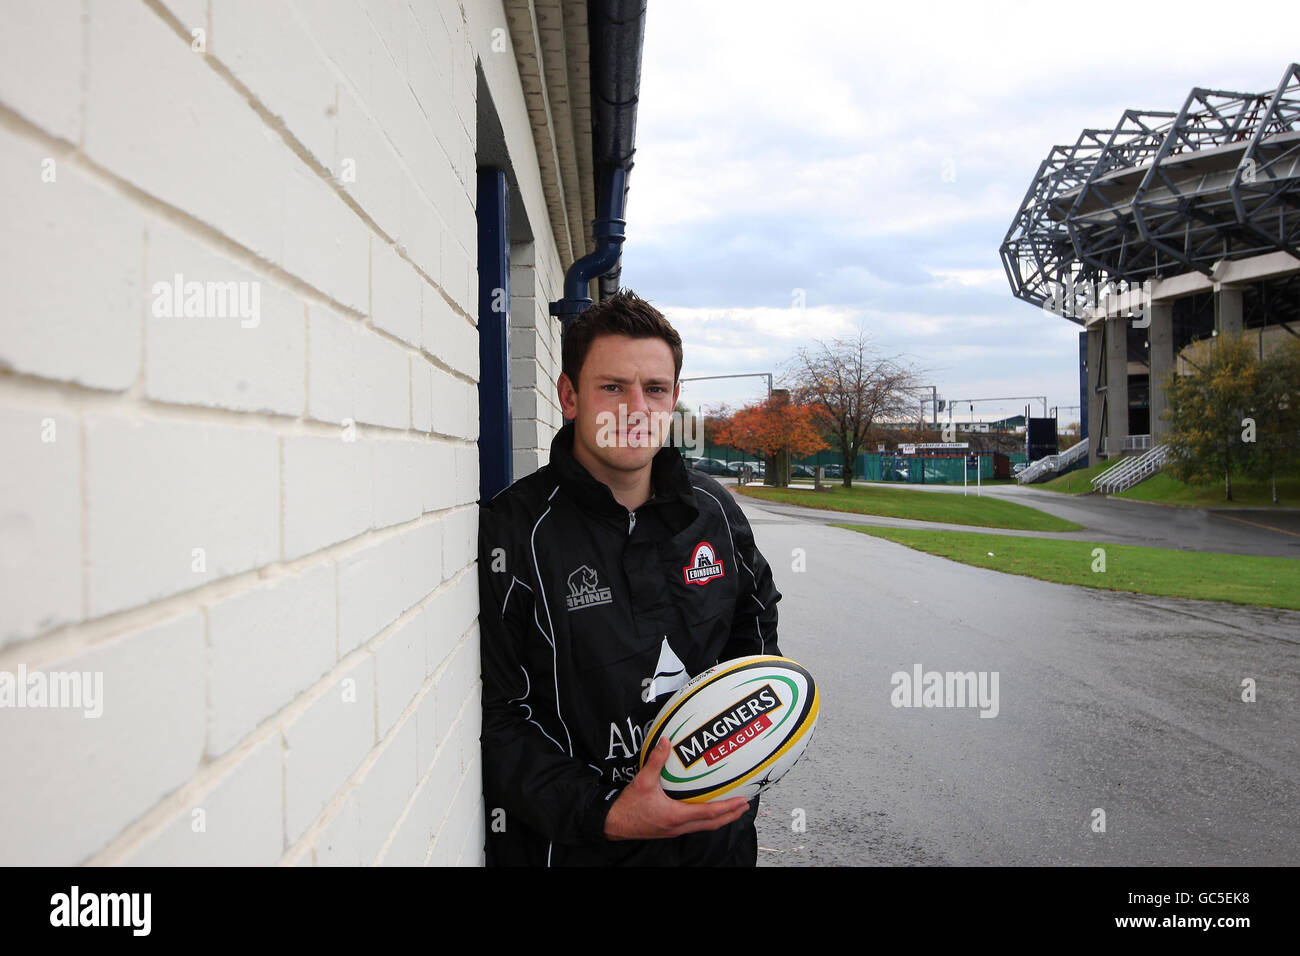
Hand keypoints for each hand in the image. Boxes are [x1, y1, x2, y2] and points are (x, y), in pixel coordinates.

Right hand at [604, 737, 751, 840]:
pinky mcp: (669, 829)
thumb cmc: (628, 806)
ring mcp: (675, 830)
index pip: (709, 813)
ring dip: (720, 819)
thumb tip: (665, 741)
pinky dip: (706, 819)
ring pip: (704, 827)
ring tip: (731, 810)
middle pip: (712, 824)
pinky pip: (694, 825)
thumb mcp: (642, 781)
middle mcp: (679, 826)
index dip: (727, 808)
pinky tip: (706, 811)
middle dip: (730, 815)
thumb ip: (656, 761)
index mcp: (676, 815)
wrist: (613, 824)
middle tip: (744, 806)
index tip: (742, 802)